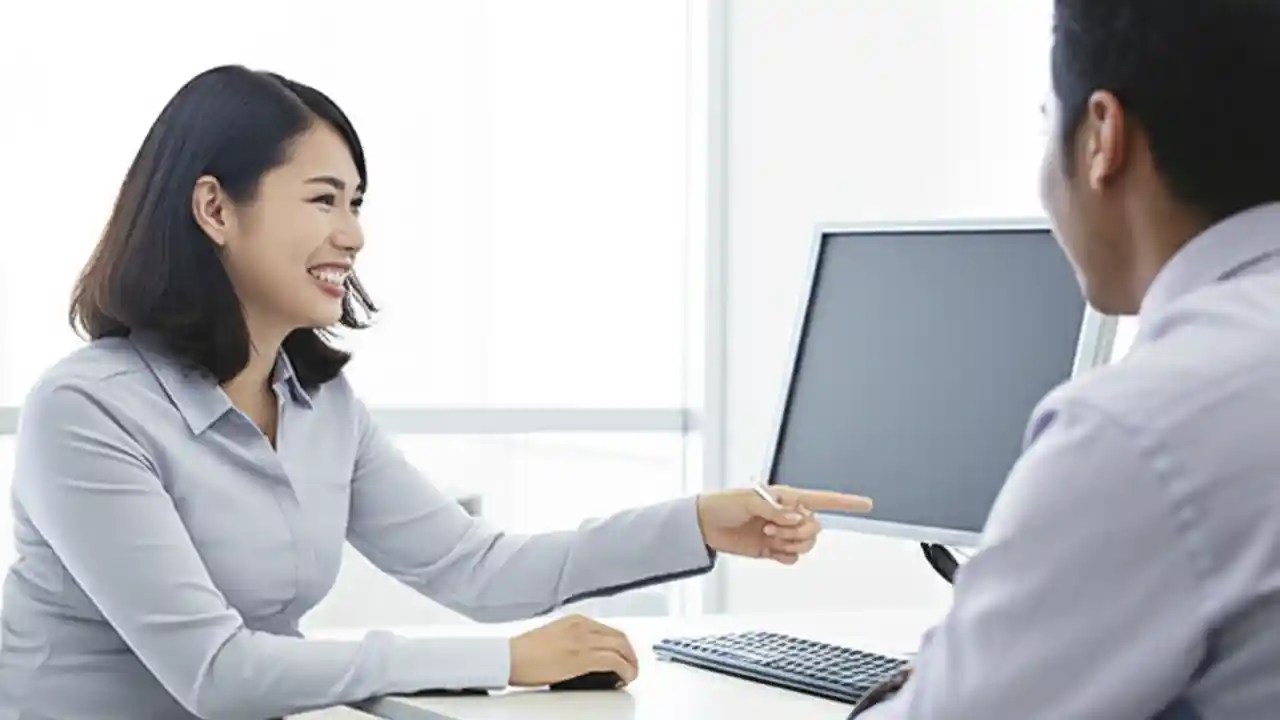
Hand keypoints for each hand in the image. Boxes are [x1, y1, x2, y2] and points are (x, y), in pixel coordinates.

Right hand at [508, 614, 638, 686]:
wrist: (509, 657)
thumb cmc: (523, 652)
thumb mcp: (553, 636)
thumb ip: (571, 640)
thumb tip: (583, 655)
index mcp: (575, 620)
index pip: (608, 629)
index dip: (621, 644)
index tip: (623, 655)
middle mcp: (582, 626)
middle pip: (619, 637)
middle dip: (630, 653)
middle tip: (631, 666)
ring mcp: (583, 641)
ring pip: (621, 647)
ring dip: (630, 662)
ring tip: (630, 674)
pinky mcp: (583, 657)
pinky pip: (615, 661)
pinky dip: (625, 669)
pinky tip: (624, 677)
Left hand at [695, 484, 872, 563]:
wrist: (705, 526)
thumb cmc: (724, 504)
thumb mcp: (748, 499)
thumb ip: (774, 508)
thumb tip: (795, 516)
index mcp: (787, 497)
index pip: (822, 499)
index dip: (846, 502)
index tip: (867, 504)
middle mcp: (789, 515)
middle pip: (816, 527)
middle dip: (798, 530)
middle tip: (771, 526)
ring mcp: (782, 533)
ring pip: (807, 544)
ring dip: (791, 543)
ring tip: (768, 536)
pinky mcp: (774, 550)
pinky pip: (793, 558)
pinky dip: (785, 556)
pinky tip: (770, 550)